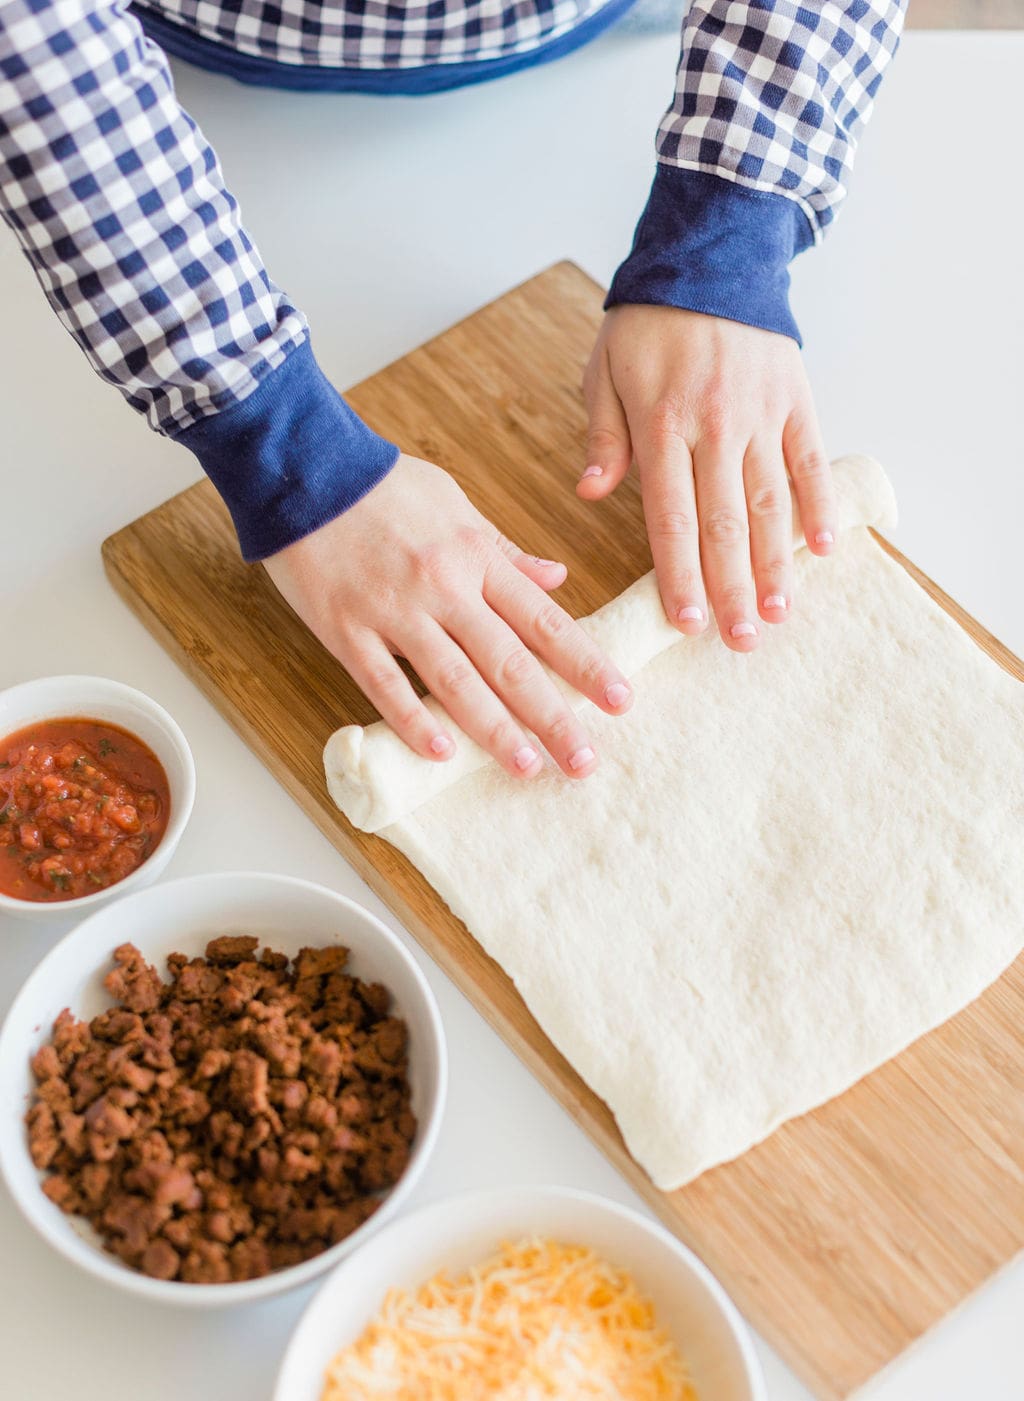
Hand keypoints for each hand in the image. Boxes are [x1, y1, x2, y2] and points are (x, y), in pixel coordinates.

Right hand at [263, 454, 632, 775]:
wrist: (302, 468)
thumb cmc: (382, 485)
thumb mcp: (457, 505)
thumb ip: (504, 551)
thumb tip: (556, 579)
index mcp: (476, 558)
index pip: (544, 621)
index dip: (585, 664)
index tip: (618, 700)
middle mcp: (444, 588)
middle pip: (509, 662)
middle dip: (551, 715)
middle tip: (583, 760)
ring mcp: (394, 612)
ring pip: (454, 681)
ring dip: (494, 728)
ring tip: (528, 767)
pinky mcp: (346, 629)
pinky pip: (383, 683)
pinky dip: (412, 720)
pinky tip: (441, 752)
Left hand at [579, 305, 836, 650]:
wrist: (711, 255)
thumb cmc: (648, 324)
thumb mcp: (604, 371)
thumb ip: (603, 437)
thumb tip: (589, 493)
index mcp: (662, 426)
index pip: (670, 518)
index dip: (679, 575)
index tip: (685, 623)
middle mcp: (716, 427)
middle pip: (724, 526)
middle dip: (731, 590)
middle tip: (740, 641)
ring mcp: (761, 416)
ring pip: (770, 504)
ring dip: (776, 564)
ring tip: (778, 613)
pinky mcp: (796, 402)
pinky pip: (810, 461)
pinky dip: (819, 505)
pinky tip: (823, 549)